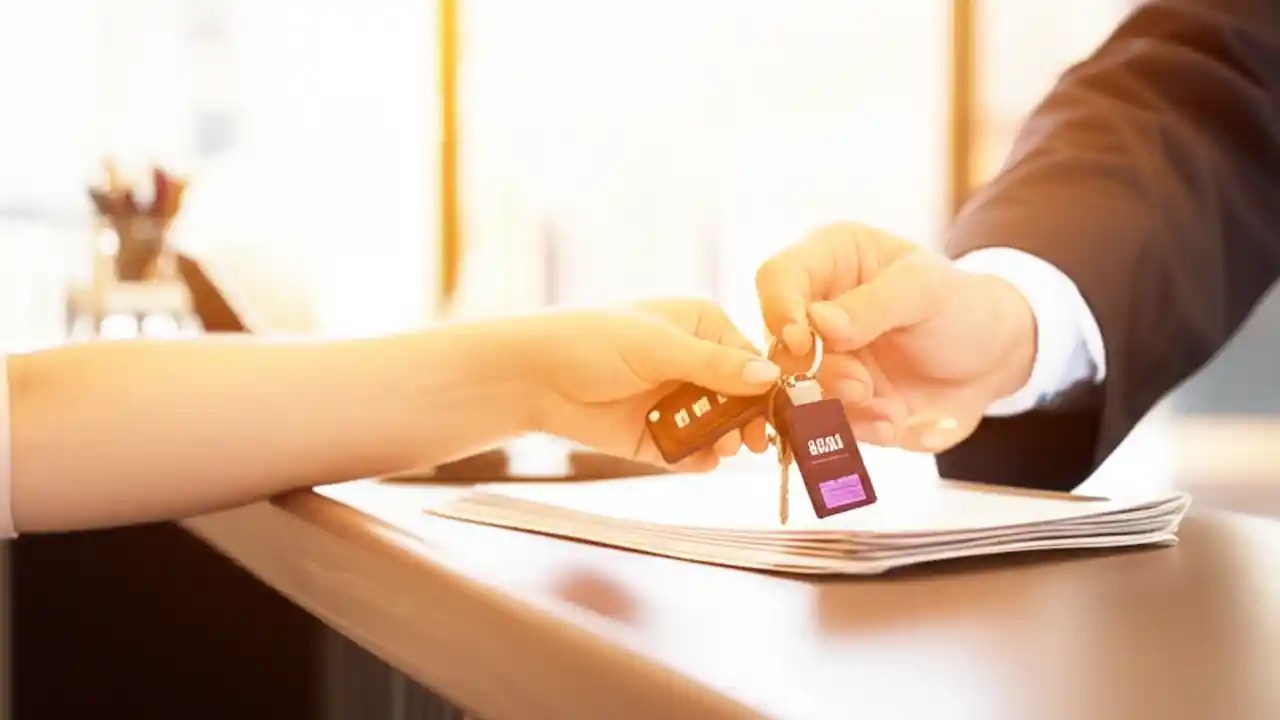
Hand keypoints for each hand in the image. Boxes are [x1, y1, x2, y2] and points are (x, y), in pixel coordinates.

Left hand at [528, 299, 779, 469]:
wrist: (532, 376)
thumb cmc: (592, 341)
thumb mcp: (658, 346)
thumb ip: (715, 365)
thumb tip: (770, 376)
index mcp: (701, 327)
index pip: (750, 360)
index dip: (766, 388)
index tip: (778, 414)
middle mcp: (693, 363)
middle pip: (740, 399)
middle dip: (747, 420)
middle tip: (751, 441)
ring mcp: (675, 401)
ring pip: (717, 427)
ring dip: (724, 439)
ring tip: (722, 448)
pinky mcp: (655, 436)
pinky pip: (688, 452)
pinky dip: (697, 458)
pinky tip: (702, 461)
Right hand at [755, 222, 1036, 451]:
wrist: (994, 361)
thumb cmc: (961, 306)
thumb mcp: (926, 290)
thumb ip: (873, 304)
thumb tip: (816, 321)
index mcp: (829, 262)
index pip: (777, 278)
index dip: (778, 309)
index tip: (800, 341)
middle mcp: (815, 311)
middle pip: (777, 345)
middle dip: (814, 372)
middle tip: (860, 384)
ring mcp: (823, 361)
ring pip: (795, 391)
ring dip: (838, 406)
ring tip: (887, 409)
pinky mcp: (836, 402)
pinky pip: (825, 425)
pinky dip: (858, 429)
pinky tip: (894, 421)